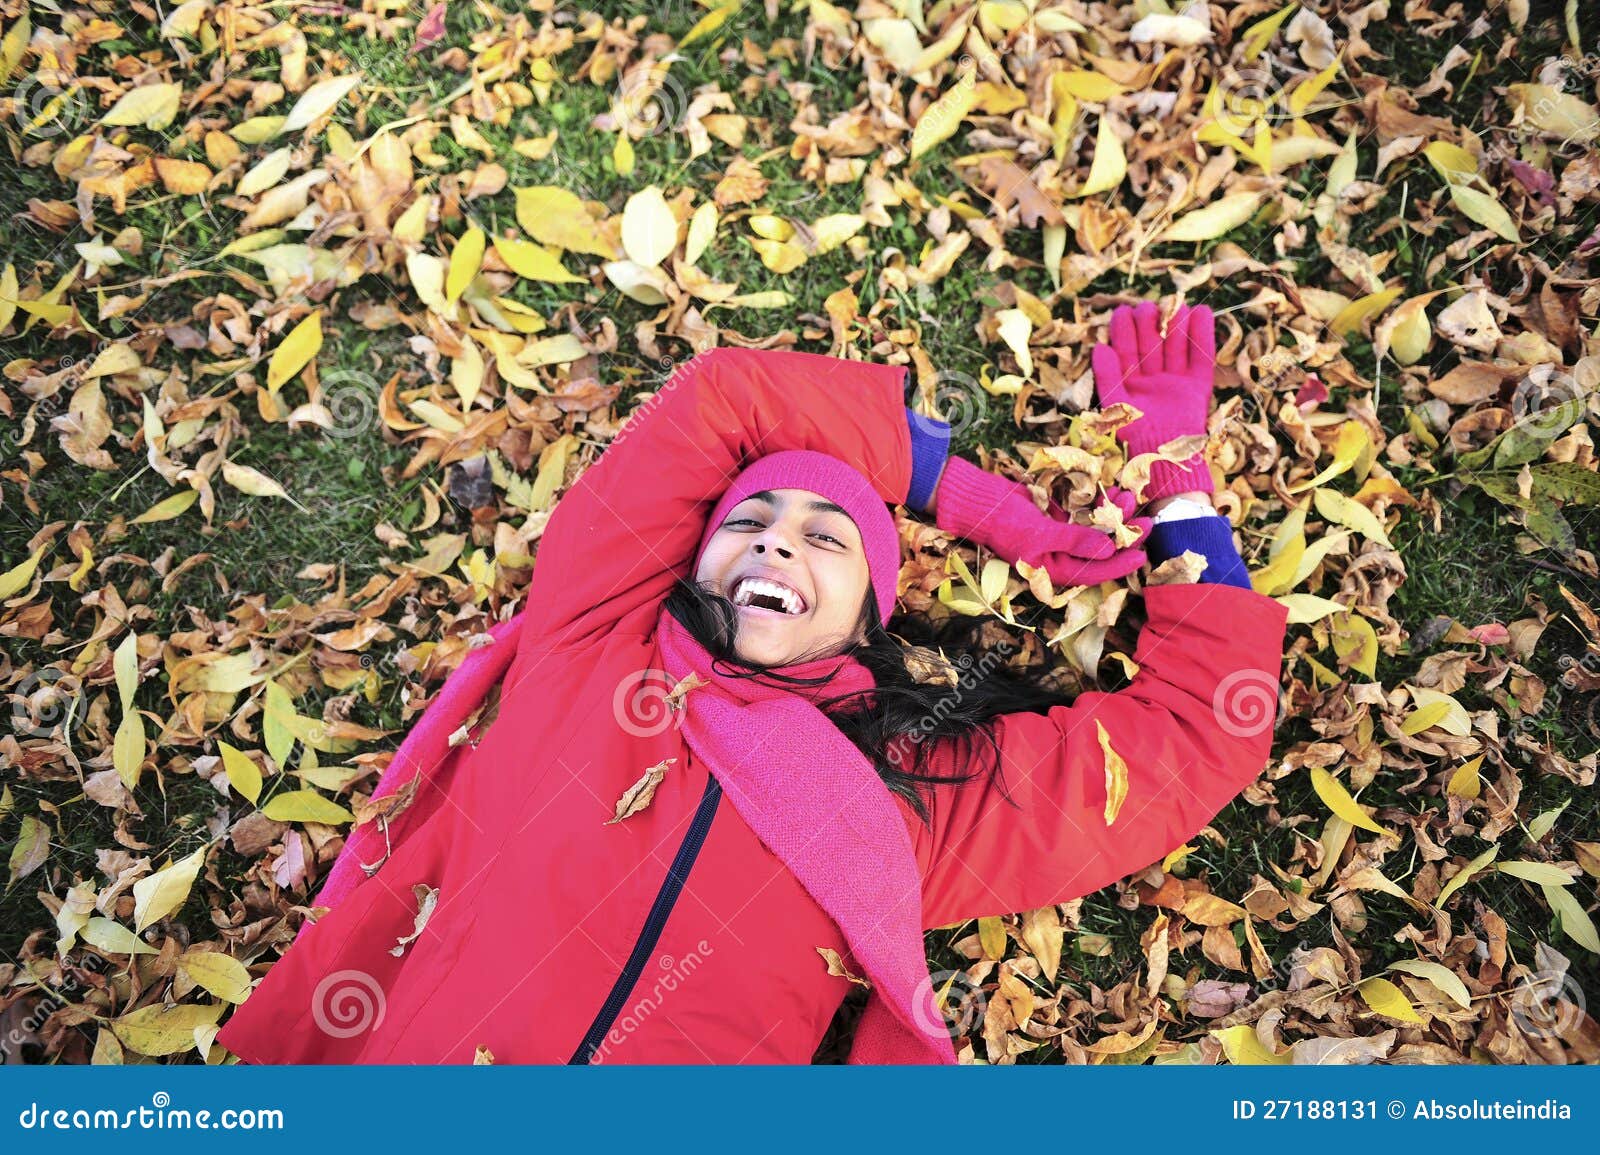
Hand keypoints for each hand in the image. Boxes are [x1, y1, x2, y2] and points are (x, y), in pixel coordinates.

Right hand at [933, 457, 1151, 586]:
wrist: (979, 500)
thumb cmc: (1003, 523)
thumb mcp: (1038, 534)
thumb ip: (1074, 541)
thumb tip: (1108, 549)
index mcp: (1052, 571)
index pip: (1092, 572)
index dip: (1118, 564)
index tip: (1142, 553)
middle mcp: (1058, 556)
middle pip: (1098, 550)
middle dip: (1122, 536)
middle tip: (1147, 522)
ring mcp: (1059, 535)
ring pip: (1094, 528)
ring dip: (1113, 515)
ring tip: (1132, 499)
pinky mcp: (1057, 516)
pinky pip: (1084, 512)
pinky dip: (1098, 503)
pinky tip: (1113, 491)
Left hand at [1091, 301, 1216, 501]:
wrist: (1166, 462)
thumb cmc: (1135, 439)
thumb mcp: (1115, 407)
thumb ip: (1107, 377)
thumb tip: (1099, 347)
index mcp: (1130, 384)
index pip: (1126, 351)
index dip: (1124, 332)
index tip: (1123, 311)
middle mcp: (1153, 381)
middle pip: (1151, 344)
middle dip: (1149, 325)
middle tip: (1147, 307)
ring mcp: (1175, 382)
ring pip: (1175, 347)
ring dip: (1176, 325)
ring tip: (1174, 305)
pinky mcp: (1197, 386)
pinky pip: (1201, 357)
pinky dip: (1203, 336)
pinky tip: (1203, 313)